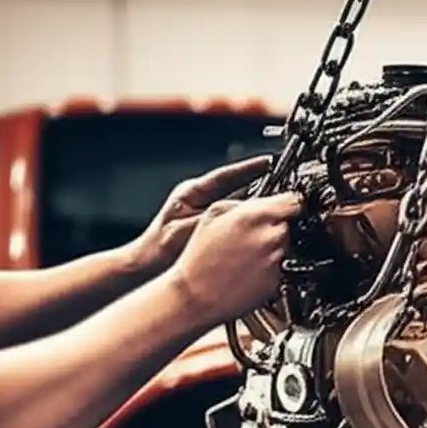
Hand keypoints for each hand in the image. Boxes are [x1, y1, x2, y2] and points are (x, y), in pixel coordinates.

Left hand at [128, 155, 271, 273]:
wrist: (147, 264)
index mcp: (192, 192)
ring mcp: (205, 212)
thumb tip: (237, 216)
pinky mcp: (209, 226)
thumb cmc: (158, 248)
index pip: (226, 175)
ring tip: (276, 202)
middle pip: (235, 187)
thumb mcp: (186, 230)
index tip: (269, 162)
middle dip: (258, 185)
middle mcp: (200, 198)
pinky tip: (262, 224)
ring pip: (237, 203)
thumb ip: (212, 221)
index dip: (249, 169)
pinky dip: (247, 220)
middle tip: (280, 183)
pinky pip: (234, 218)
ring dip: (255, 204)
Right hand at [168, 192, 303, 327]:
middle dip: (277, 225)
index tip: (286, 205)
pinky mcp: (279, 281)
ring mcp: (277, 260)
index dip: (289, 203)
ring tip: (247, 253)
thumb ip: (245, 202)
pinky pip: (283, 266)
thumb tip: (265, 200)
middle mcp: (271, 237)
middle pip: (290, 224)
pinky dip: (271, 265)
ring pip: (286, 245)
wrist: (195, 295)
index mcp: (256, 216)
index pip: (294, 201)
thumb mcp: (213, 213)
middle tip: (253, 234)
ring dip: (273, 246)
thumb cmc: (199, 258)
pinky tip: (250, 268)